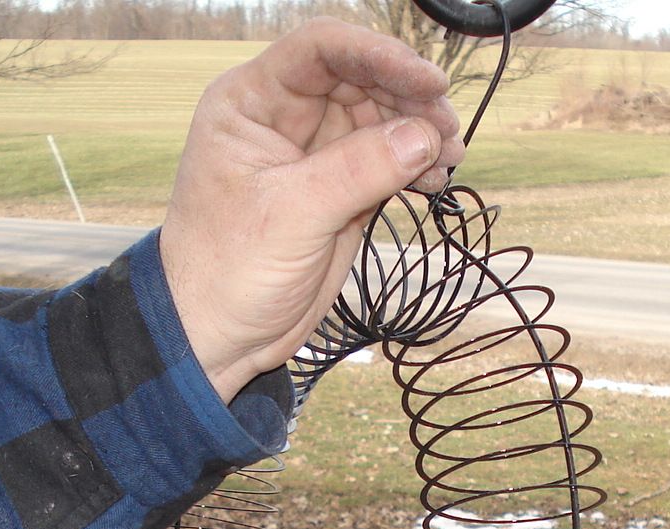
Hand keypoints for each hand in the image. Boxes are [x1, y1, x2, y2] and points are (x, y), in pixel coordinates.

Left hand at [159, 17, 464, 401]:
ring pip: (380, 117)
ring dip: (420, 130)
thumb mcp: (289, 217)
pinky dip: (416, 164)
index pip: (321, 50)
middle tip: (446, 129)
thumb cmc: (227, 272)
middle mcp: (285, 118)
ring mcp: (315, 154)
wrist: (219, 336)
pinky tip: (436, 179)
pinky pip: (388, 159)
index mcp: (252, 103)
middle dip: (408, 96)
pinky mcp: (340, 190)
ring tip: (450, 155)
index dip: (377, 54)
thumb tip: (423, 136)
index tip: (426, 79)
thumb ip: (357, 172)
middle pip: (361, 78)